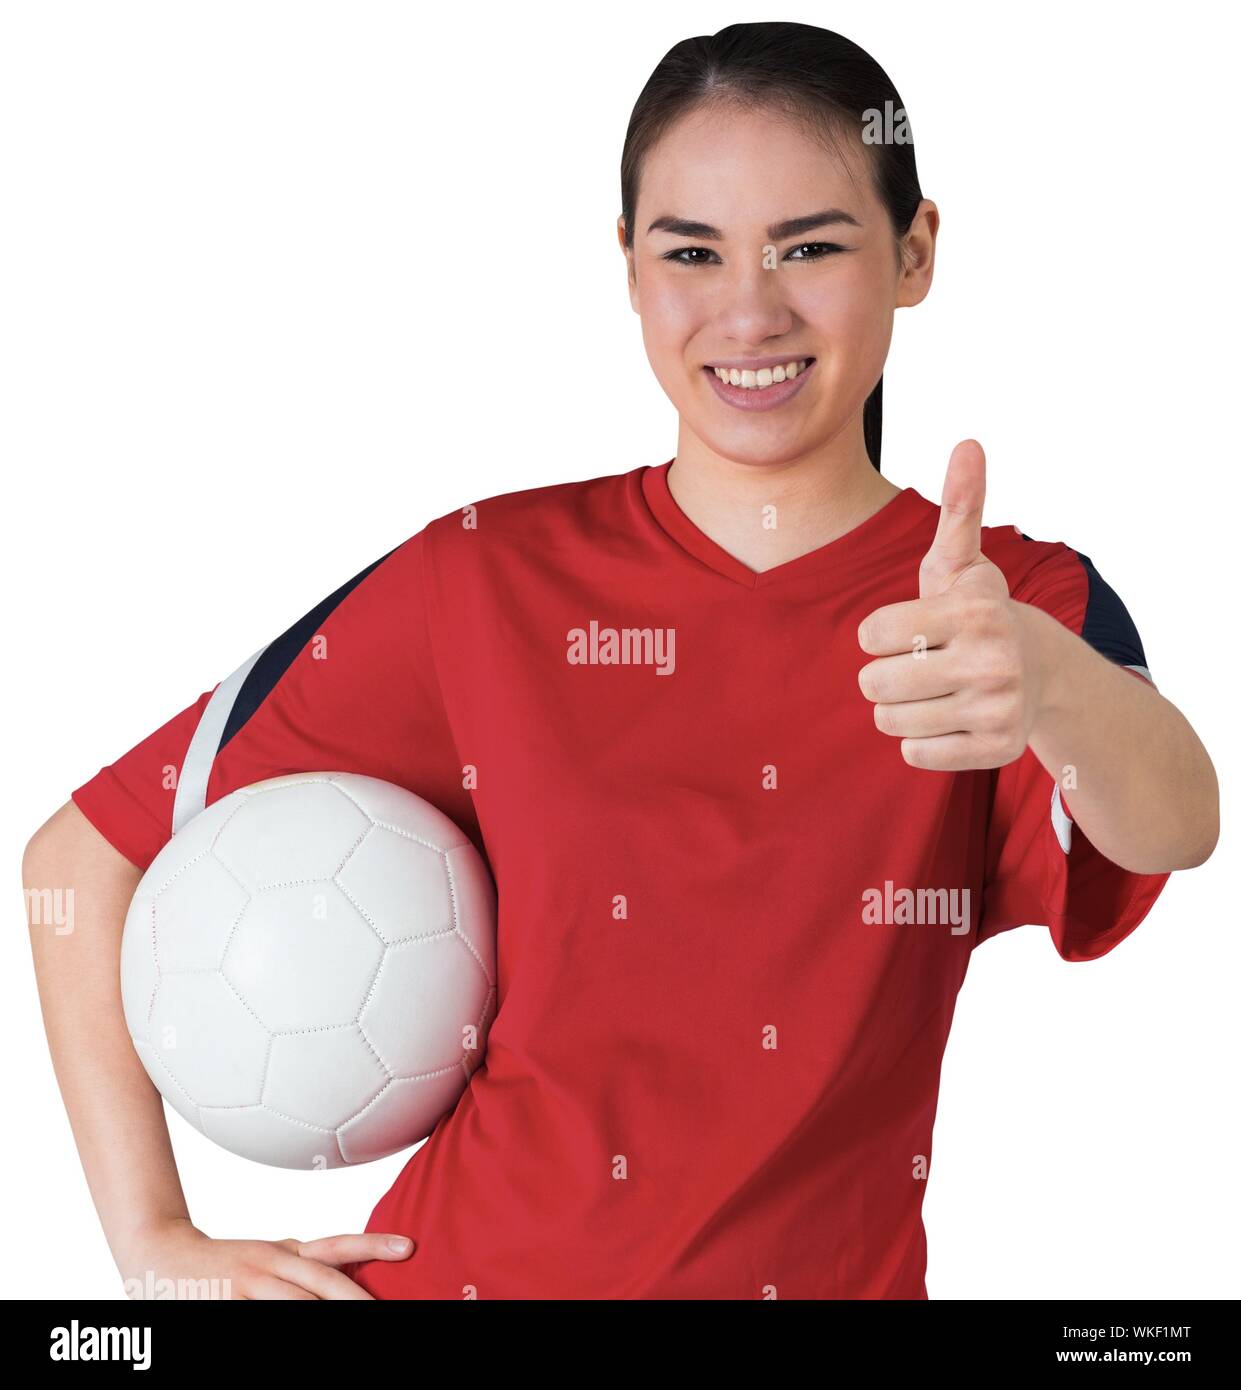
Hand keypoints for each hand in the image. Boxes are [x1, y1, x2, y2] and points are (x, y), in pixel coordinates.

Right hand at [115, 1215, 414, 1299]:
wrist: (162, 1255)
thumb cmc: (226, 1262)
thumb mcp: (270, 1255)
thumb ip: (304, 1262)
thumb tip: (345, 1267)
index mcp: (287, 1252)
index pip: (338, 1246)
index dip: (373, 1244)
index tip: (408, 1246)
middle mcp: (273, 1263)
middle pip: (323, 1283)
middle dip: (355, 1298)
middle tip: (383, 1309)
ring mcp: (250, 1285)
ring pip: (296, 1304)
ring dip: (323, 1314)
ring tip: (358, 1315)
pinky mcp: (230, 1305)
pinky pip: (265, 1320)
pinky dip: (281, 1322)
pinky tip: (298, 1325)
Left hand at [856, 439, 1048, 770]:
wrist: (1043, 674)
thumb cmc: (979, 613)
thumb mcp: (963, 563)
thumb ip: (960, 506)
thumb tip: (968, 443)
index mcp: (972, 610)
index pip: (872, 632)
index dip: (878, 632)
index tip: (907, 630)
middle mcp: (991, 659)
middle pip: (875, 683)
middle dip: (883, 675)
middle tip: (917, 665)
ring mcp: (997, 707)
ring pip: (889, 721)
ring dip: (898, 710)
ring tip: (930, 692)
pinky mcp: (995, 750)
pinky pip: (914, 754)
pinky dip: (920, 741)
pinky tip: (948, 719)